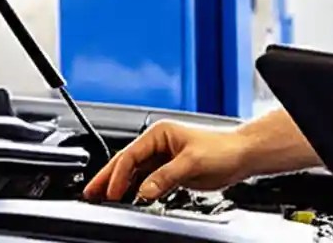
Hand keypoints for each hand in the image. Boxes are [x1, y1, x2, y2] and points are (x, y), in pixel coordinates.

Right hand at [83, 120, 252, 201]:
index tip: (111, 194)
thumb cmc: (223, 148)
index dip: (117, 176)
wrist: (243, 154)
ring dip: (118, 185)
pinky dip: (134, 190)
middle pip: (125, 163)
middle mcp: (159, 143)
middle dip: (107, 179)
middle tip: (90, 194)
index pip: (130, 155)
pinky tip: (126, 199)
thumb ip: (165, 177)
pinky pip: (146, 181)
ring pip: (134, 173)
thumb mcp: (191, 163)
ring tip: (101, 199)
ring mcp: (163, 157)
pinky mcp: (170, 170)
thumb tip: (143, 192)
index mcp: (160, 133)